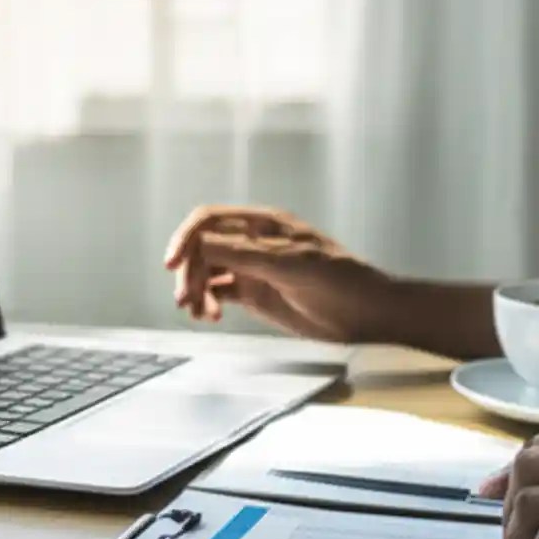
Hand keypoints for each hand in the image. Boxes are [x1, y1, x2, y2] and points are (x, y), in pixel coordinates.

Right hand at [163, 205, 393, 342]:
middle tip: (188, 300)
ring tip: (200, 313)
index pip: (209, 221)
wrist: (366, 313)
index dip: (185, 239)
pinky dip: (206, 303)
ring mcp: (251, 268)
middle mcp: (252, 242)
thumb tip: (200, 246)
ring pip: (206, 272)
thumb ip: (244, 253)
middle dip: (190, 272)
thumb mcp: (289, 264)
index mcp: (261, 224)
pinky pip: (218, 292)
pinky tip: (209, 316)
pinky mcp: (254, 293)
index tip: (172, 265)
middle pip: (201, 248)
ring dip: (196, 290)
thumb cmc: (339, 280)